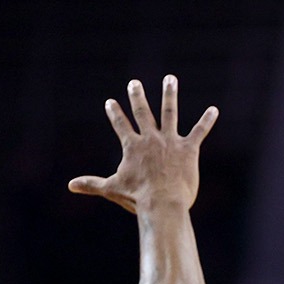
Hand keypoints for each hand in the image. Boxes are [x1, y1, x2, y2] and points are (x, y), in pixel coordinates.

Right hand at [68, 75, 217, 212]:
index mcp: (132, 146)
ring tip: (170, 79)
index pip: (120, 124)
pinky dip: (207, 120)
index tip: (110, 101)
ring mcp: (170, 142)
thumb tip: (69, 185)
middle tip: (134, 83)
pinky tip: (214, 110)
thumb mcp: (112, 189)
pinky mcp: (188, 149)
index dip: (115, 112)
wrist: (162, 204)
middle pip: (142, 112)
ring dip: (170, 94)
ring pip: (170, 112)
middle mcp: (151, 138)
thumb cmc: (137, 199)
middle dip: (137, 96)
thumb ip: (92, 184)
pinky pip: (199, 131)